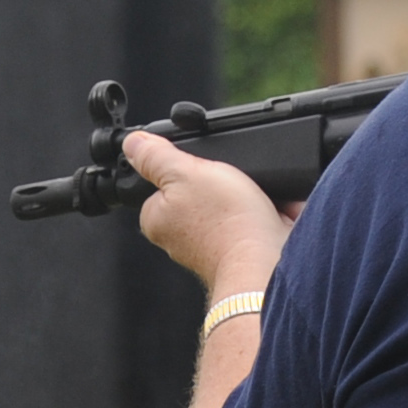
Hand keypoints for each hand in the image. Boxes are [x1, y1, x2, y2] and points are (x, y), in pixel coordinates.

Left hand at [124, 130, 291, 294]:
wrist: (267, 263)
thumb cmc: (225, 224)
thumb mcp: (184, 172)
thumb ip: (156, 156)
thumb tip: (132, 144)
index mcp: (158, 220)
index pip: (162, 183)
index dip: (182, 167)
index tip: (198, 164)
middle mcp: (183, 237)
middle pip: (201, 191)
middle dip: (221, 180)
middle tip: (230, 179)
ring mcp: (215, 245)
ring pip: (233, 204)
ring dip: (250, 194)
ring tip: (255, 194)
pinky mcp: (246, 249)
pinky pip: (259, 218)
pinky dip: (271, 209)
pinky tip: (274, 206)